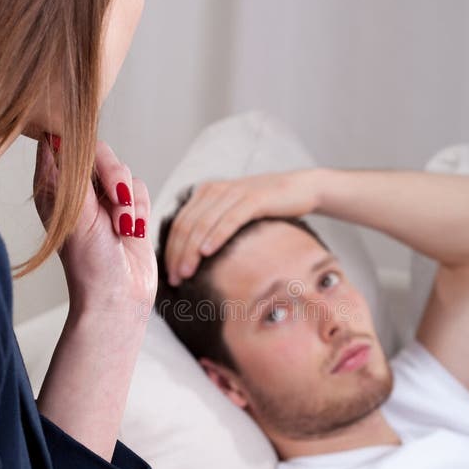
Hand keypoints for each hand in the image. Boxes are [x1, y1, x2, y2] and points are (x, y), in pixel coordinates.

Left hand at [34, 136, 156, 315]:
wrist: (118, 298)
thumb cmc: (90, 265)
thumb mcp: (76, 215)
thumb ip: (70, 174)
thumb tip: (55, 136)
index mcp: (53, 188)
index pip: (62, 144)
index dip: (78, 143)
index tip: (90, 161)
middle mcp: (77, 191)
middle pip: (99, 152)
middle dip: (114, 175)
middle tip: (118, 200)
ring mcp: (104, 200)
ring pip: (124, 171)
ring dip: (128, 199)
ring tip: (122, 228)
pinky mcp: (128, 209)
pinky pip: (141, 189)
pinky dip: (140, 209)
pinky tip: (131, 232)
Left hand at [165, 169, 319, 284]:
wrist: (300, 190)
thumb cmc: (266, 209)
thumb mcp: (233, 214)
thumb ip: (212, 226)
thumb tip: (193, 258)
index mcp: (205, 193)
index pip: (178, 224)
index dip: (170, 250)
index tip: (168, 275)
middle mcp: (214, 189)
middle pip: (186, 225)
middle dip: (177, 254)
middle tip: (174, 279)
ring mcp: (233, 192)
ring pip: (203, 224)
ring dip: (191, 250)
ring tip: (186, 273)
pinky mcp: (253, 198)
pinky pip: (229, 220)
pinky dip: (216, 236)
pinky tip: (207, 253)